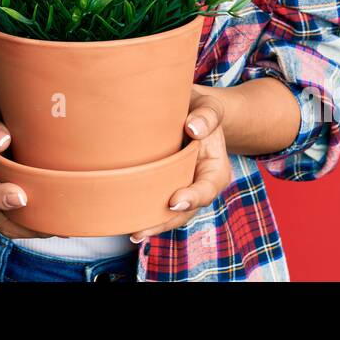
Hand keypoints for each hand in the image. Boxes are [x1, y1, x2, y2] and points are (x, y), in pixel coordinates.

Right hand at [0, 91, 64, 239]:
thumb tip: (0, 140)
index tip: (19, 198)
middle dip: (20, 222)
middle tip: (50, 223)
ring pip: (7, 225)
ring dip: (30, 228)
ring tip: (58, 226)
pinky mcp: (0, 205)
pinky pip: (16, 222)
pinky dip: (35, 224)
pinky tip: (57, 223)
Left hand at [129, 84, 232, 242]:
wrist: (190, 112)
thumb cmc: (200, 109)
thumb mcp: (210, 106)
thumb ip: (207, 115)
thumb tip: (193, 128)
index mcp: (215, 169)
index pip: (208, 188)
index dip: (193, 197)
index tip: (174, 201)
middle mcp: (198, 185)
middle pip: (185, 211)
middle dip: (164, 222)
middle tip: (141, 231)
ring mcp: (181, 189)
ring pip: (169, 214)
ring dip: (151, 225)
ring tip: (132, 233)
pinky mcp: (164, 188)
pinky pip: (155, 204)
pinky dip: (142, 213)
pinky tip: (123, 220)